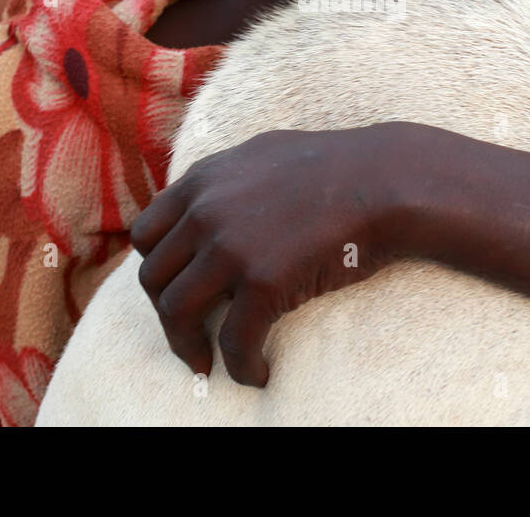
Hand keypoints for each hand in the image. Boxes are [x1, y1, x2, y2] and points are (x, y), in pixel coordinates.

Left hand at [130, 124, 414, 386]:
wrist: (385, 181)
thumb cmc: (335, 168)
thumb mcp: (261, 155)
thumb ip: (224, 180)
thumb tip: (203, 205)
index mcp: (202, 180)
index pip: (145, 234)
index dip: (156, 270)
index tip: (174, 292)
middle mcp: (206, 212)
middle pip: (154, 278)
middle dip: (166, 315)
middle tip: (190, 336)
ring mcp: (231, 247)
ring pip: (176, 312)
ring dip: (187, 347)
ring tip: (207, 363)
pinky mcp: (264, 282)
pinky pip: (234, 341)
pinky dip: (240, 367)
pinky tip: (258, 373)